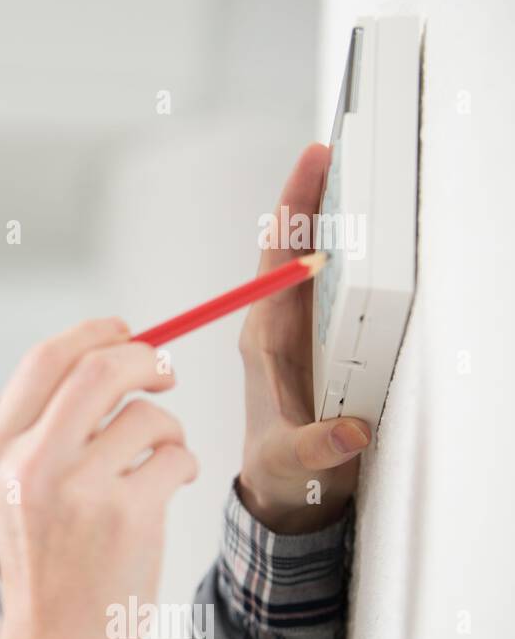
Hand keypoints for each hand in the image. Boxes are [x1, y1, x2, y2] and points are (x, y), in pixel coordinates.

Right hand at [0, 318, 197, 638]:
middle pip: (97, 370)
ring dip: (168, 428)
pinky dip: (184, 463)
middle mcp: (29, 464)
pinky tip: (171, 485)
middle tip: (165, 372)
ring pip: (146, 415)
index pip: (44, 360)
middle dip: (144, 359)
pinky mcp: (126, 517)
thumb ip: (43, 425)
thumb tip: (109, 353)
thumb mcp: (13, 488)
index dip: (93, 334)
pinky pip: (175, 456)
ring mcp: (77, 491)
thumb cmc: (46, 559)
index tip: (125, 332)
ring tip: (162, 458)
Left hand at [238, 143, 368, 533]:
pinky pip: (339, 287)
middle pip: (295, 248)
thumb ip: (317, 449)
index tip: (311, 163)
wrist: (281, 492)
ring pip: (316, 262)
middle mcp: (280, 325)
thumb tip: (349, 432)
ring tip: (355, 170)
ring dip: (333, 217)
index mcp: (264, 341)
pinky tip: (374, 229)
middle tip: (336, 145)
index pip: (274, 262)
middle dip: (314, 196)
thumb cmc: (279, 471)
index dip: (292, 211)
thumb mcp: (294, 463)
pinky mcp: (325, 342)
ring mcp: (303, 330)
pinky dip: (354, 254)